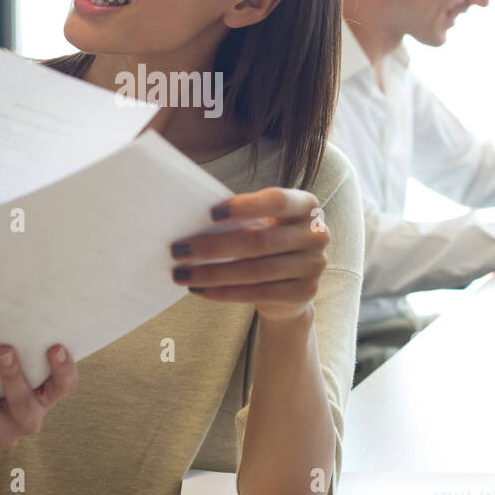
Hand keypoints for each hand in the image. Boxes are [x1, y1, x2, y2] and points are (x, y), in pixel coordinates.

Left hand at [0, 344, 76, 456]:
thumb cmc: (2, 384)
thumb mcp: (18, 373)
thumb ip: (19, 353)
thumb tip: (0, 310)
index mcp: (46, 398)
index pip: (64, 386)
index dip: (63, 369)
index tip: (56, 347)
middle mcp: (29, 420)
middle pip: (22, 401)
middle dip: (11, 375)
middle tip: (2, 349)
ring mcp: (4, 435)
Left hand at [169, 187, 328, 322]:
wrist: (291, 284)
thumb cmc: (267, 241)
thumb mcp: (262, 223)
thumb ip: (241, 219)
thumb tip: (191, 221)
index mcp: (306, 205)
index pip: (277, 200)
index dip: (245, 206)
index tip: (210, 213)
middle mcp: (317, 234)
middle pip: (259, 241)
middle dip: (213, 247)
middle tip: (178, 250)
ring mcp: (315, 265)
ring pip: (255, 271)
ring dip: (212, 274)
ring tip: (181, 274)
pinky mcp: (305, 292)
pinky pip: (258, 293)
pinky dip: (224, 292)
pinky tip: (200, 290)